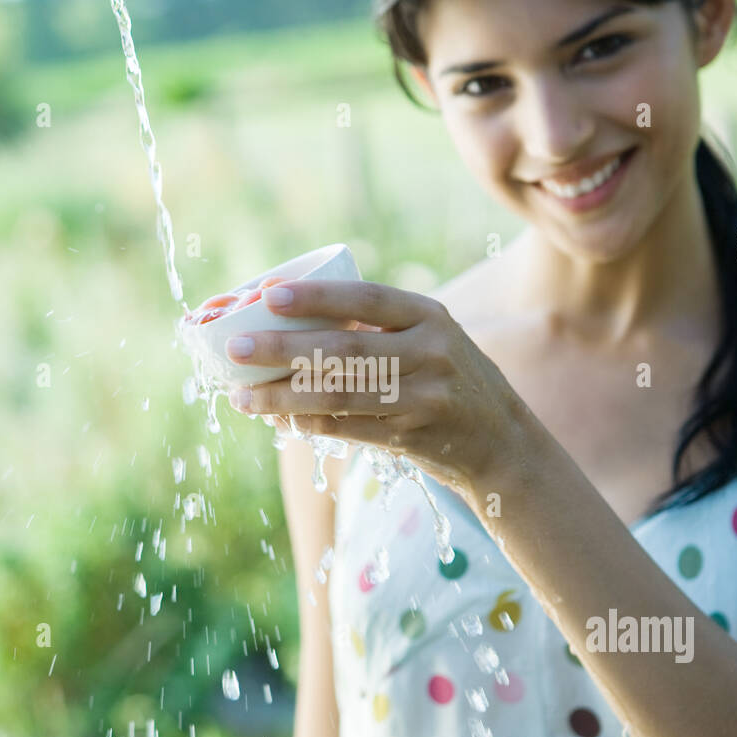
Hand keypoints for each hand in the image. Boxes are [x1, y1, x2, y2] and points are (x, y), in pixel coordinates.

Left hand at [224, 277, 518, 502]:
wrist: (501, 441)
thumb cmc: (447, 379)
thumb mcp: (428, 339)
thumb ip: (377, 329)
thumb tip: (285, 322)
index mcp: (430, 315)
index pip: (367, 298)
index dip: (316, 296)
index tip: (268, 295)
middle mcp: (431, 352)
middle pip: (344, 350)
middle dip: (282, 350)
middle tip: (235, 349)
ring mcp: (424, 397)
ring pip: (337, 395)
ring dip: (282, 398)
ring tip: (242, 395)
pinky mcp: (413, 437)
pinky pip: (347, 429)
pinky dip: (306, 425)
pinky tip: (276, 420)